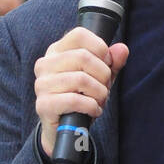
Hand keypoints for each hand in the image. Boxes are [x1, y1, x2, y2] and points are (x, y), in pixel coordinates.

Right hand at [35, 26, 129, 156]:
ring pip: (81, 79)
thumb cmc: (82, 97)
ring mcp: (42, 84)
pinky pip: (74, 100)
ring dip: (99, 93)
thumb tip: (122, 49)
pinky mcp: (43, 104)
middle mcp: (45, 64)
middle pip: (83, 57)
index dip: (100, 48)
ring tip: (100, 101)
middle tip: (105, 87)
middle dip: (103, 75)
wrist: (66, 128)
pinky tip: (93, 110)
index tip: (107, 64)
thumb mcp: (100, 77)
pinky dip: (91, 107)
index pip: (79, 35)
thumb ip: (112, 63)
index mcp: (57, 51)